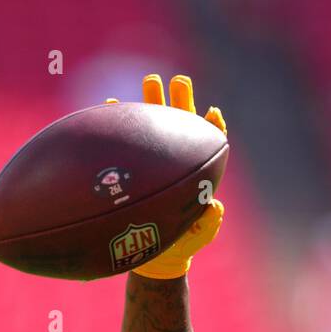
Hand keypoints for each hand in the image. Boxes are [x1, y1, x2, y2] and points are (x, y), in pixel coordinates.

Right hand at [106, 74, 225, 277]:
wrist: (156, 251)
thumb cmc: (182, 241)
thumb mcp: (200, 234)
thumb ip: (209, 222)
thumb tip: (215, 206)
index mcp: (198, 169)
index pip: (210, 142)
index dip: (213, 127)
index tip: (213, 113)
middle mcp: (178, 157)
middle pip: (182, 123)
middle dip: (182, 100)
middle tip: (179, 81)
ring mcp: (154, 156)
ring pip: (155, 123)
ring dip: (153, 101)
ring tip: (151, 80)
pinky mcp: (133, 162)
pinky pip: (127, 138)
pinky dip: (122, 120)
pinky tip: (115, 105)